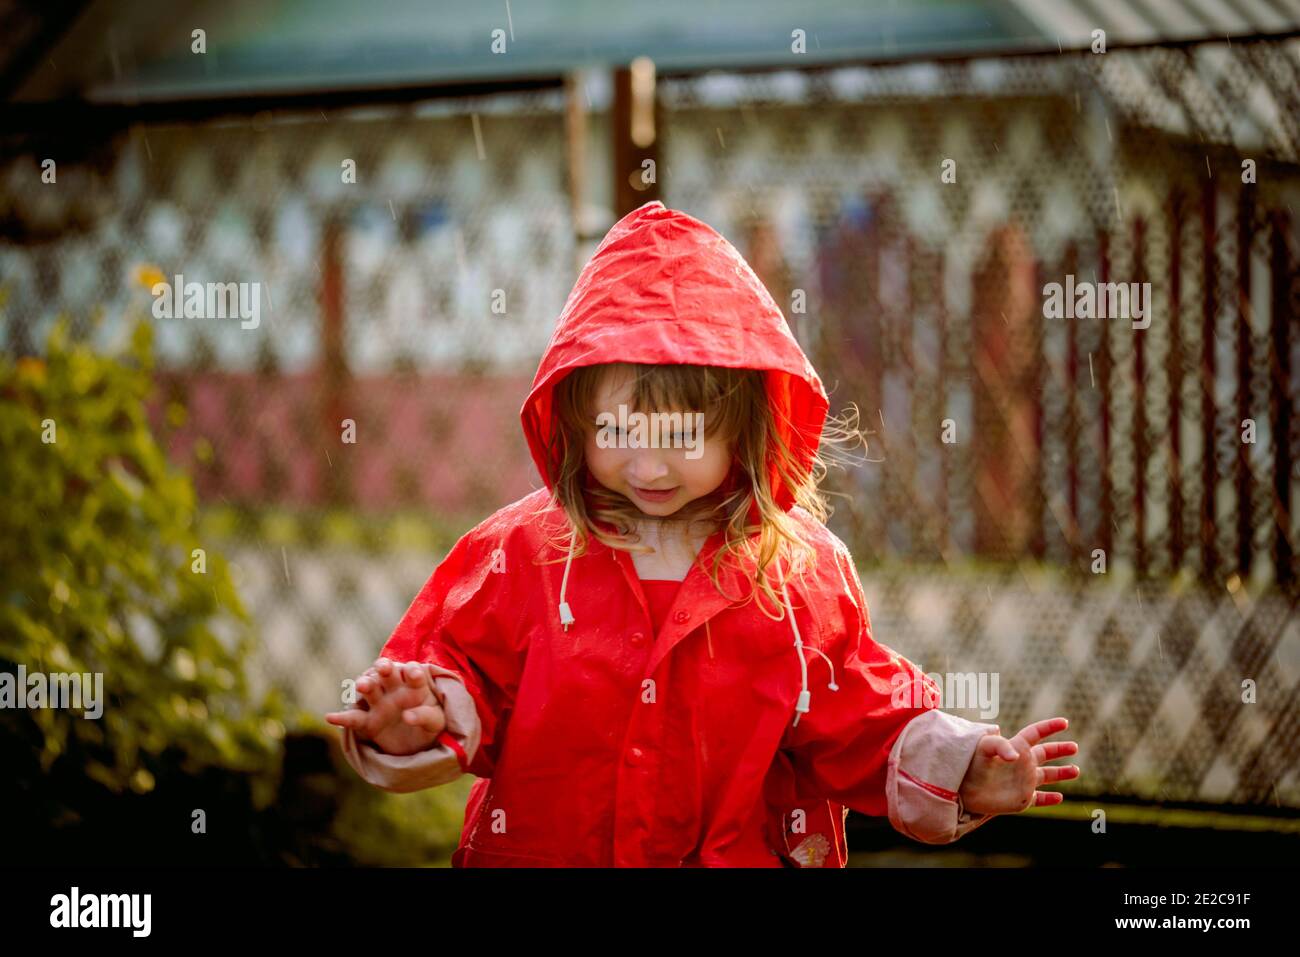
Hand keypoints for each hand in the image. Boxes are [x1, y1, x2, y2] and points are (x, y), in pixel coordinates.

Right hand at [325, 657, 446, 755]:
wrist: (418, 746)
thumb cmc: (429, 726)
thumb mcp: (436, 723)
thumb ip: (426, 717)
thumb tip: (408, 716)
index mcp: (414, 684)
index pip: (412, 671)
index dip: (412, 670)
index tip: (414, 673)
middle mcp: (393, 689)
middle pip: (386, 673)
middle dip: (384, 667)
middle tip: (383, 667)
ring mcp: (378, 703)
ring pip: (368, 688)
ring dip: (364, 684)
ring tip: (361, 686)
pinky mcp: (367, 721)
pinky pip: (353, 718)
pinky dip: (341, 718)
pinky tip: (330, 718)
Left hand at [958, 717, 1078, 815]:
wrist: (962, 788)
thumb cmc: (970, 763)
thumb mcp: (983, 748)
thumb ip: (1000, 747)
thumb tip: (1016, 758)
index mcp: (1016, 747)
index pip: (1036, 733)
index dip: (1050, 727)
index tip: (1064, 722)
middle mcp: (1023, 763)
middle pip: (1046, 753)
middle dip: (1060, 750)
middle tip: (1075, 746)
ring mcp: (1023, 781)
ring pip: (1048, 776)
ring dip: (1062, 773)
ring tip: (1076, 770)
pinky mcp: (1022, 798)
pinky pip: (1040, 799)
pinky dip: (1050, 799)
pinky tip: (1060, 797)